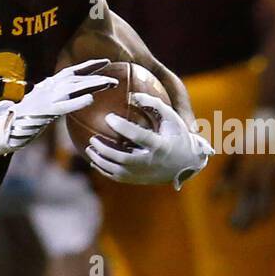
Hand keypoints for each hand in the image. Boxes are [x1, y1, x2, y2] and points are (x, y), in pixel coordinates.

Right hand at [0, 59, 116, 155]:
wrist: (5, 128)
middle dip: (97, 76)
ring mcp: (46, 99)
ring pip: (74, 88)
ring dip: (93, 84)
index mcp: (48, 85)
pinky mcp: (44, 112)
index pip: (71, 71)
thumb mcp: (41, 103)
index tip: (106, 61)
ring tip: (109, 84)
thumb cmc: (23, 118)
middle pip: (76, 78)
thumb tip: (70, 97)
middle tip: (115, 78)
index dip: (89, 66)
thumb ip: (55, 98)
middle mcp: (48, 88)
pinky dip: (77, 101)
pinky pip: (64, 106)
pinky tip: (91, 100)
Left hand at [85, 92, 211, 188]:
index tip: (108, 117)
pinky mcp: (136, 180)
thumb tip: (131, 95)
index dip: (122, 126)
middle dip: (105, 149)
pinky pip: (115, 176)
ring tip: (89, 147)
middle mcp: (150, 162)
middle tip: (92, 137)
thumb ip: (153, 104)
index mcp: (160, 145)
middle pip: (122, 158)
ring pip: (115, 170)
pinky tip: (94, 159)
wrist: (185, 164)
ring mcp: (142, 174)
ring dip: (100, 160)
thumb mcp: (170, 117)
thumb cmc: (176, 135)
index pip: (138, 136)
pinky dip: (102, 169)